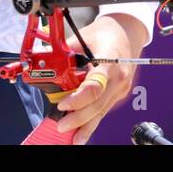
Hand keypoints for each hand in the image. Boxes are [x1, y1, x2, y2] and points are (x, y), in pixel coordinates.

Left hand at [54, 13, 145, 143]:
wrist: (127, 33)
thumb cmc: (106, 33)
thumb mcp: (83, 37)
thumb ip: (66, 52)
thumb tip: (46, 64)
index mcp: (110, 61)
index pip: (95, 86)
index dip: (78, 99)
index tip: (62, 105)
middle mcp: (118, 78)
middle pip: (98, 105)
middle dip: (79, 119)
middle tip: (62, 125)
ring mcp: (120, 88)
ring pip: (102, 111)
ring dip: (86, 126)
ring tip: (73, 138)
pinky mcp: (118, 93)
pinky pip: (104, 109)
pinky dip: (92, 120)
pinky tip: (82, 131)